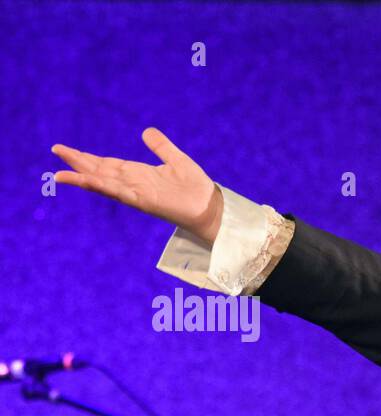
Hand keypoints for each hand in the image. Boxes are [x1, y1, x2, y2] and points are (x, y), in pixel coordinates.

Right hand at [51, 128, 222, 244]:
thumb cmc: (195, 187)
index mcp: (138, 174)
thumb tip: (146, 131)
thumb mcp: (176, 159)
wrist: (210, 207)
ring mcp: (137, 193)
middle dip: (78, 162)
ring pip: (104, 184)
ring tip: (60, 174)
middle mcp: (133, 183)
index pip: (107, 164)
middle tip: (56, 151)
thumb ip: (161, 146)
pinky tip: (88, 182)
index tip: (66, 150)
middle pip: (100, 171)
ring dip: (83, 178)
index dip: (87, 157)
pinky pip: (119, 193)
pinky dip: (103, 188)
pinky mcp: (144, 202)